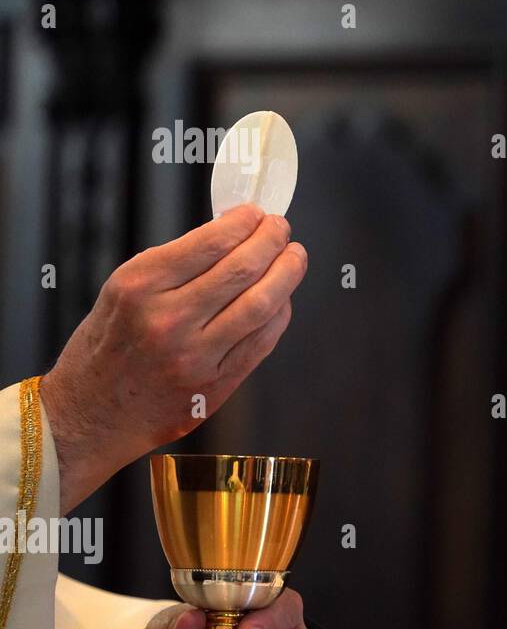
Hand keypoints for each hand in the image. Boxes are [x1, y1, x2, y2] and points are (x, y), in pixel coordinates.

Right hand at [40, 204, 307, 511]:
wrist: (91, 414)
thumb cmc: (107, 348)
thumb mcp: (121, 292)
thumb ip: (175, 266)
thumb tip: (232, 235)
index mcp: (139, 287)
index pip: (210, 243)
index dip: (244, 223)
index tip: (256, 214)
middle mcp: (168, 320)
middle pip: (243, 269)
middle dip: (272, 241)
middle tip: (281, 230)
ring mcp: (196, 356)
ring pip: (262, 304)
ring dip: (287, 274)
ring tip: (293, 258)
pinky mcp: (216, 385)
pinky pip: (262, 341)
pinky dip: (279, 313)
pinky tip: (281, 298)